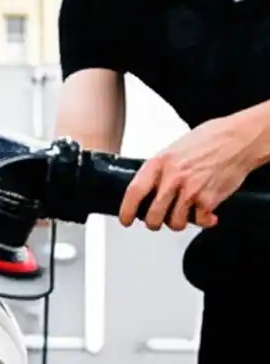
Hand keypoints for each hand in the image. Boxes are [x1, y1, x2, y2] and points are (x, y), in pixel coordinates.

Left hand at [118, 116, 259, 231]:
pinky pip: (199, 221)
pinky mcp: (208, 200)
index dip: (126, 210)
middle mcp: (172, 178)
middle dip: (153, 223)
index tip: (125, 219)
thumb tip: (149, 189)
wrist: (237, 139)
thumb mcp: (173, 150)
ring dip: (178, 222)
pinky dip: (203, 221)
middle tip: (156, 221)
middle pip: (153, 215)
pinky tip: (205, 213)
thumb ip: (160, 170)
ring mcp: (190, 190)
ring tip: (184, 214)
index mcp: (158, 163)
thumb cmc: (207, 141)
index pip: (134, 192)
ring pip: (175, 222)